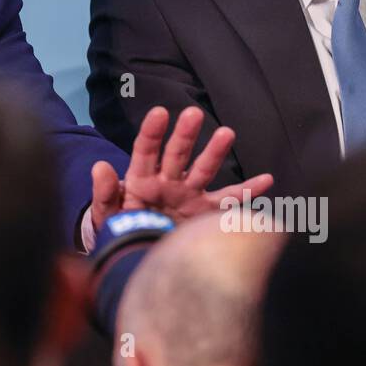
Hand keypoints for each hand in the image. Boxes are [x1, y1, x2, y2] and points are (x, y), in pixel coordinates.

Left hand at [90, 106, 273, 230]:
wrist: (138, 252)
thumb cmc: (121, 230)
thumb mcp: (107, 215)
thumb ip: (105, 193)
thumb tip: (99, 166)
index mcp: (141, 179)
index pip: (145, 150)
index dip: (152, 132)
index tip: (160, 112)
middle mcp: (167, 181)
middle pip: (177, 153)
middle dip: (185, 134)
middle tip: (193, 114)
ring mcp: (188, 194)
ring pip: (203, 169)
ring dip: (214, 152)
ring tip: (227, 133)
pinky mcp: (204, 211)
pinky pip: (228, 200)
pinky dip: (248, 191)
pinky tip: (265, 180)